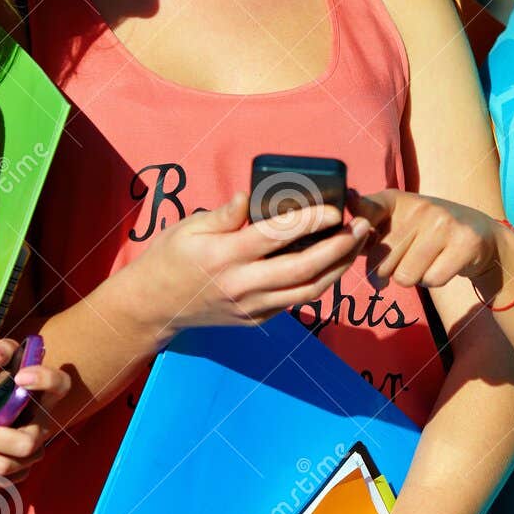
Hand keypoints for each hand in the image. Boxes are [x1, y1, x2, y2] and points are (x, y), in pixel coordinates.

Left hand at [0, 337, 71, 488]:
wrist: (7, 405)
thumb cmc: (7, 378)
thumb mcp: (7, 357)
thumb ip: (1, 351)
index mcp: (47, 396)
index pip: (59, 384)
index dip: (43, 380)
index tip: (19, 375)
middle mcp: (43, 432)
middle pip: (24, 446)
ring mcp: (27, 459)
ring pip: (3, 471)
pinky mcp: (8, 476)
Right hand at [117, 192, 371, 340]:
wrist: (153, 308)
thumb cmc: (170, 259)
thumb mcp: (188, 228)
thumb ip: (224, 215)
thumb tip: (248, 194)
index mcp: (224, 255)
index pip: (276, 236)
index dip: (309, 221)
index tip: (334, 208)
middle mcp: (242, 285)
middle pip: (303, 268)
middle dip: (338, 247)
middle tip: (361, 226)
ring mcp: (251, 307)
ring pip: (307, 290)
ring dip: (338, 268)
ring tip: (356, 244)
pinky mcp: (256, 320)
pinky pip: (295, 301)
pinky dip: (318, 282)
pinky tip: (333, 262)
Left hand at [349, 189, 501, 288]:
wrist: (481, 236)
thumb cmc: (428, 234)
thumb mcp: (398, 224)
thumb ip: (369, 232)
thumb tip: (341, 243)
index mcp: (396, 200)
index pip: (365, 210)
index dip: (355, 225)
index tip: (352, 228)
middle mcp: (419, 206)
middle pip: (381, 262)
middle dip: (388, 272)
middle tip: (404, 262)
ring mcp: (443, 222)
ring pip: (405, 276)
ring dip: (414, 278)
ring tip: (427, 260)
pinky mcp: (464, 242)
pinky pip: (431, 281)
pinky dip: (435, 281)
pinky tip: (444, 264)